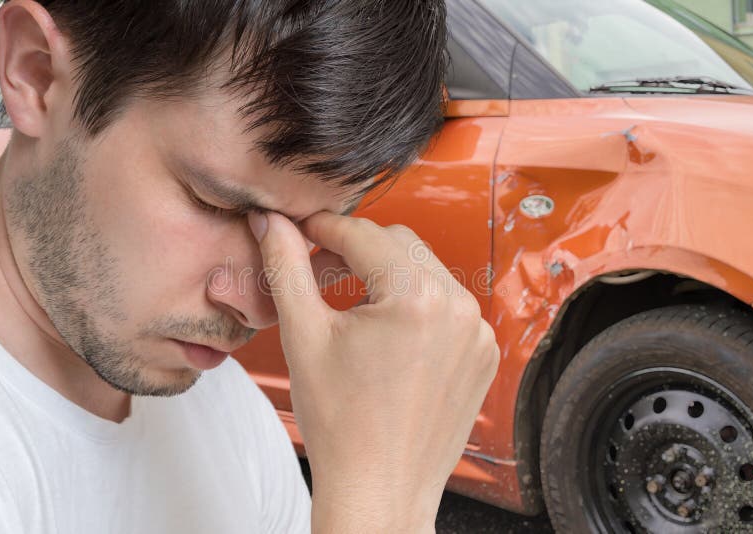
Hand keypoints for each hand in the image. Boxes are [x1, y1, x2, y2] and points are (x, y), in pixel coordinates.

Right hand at [248, 211, 499, 532]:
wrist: (379, 490)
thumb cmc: (340, 423)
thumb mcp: (302, 335)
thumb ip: (286, 266)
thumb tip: (270, 221)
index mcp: (416, 297)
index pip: (363, 234)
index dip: (323, 229)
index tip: (299, 232)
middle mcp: (458, 307)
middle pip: (399, 245)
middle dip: (356, 250)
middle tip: (319, 272)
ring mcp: (477, 332)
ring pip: (425, 272)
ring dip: (387, 276)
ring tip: (351, 308)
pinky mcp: (483, 353)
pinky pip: (447, 306)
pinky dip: (416, 306)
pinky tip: (387, 336)